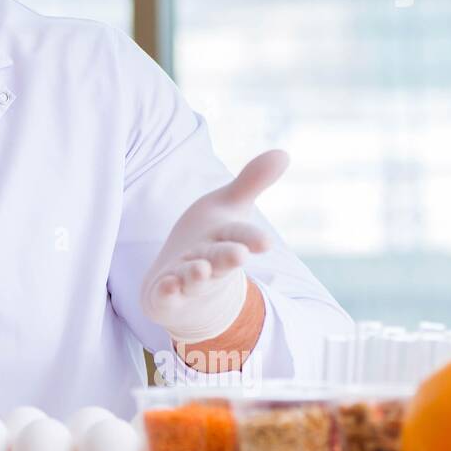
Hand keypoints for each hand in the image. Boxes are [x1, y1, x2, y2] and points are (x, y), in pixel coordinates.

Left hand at [140, 149, 288, 341]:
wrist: (188, 289)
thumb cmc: (210, 240)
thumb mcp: (228, 208)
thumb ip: (251, 182)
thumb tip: (284, 153)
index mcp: (226, 240)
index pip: (240, 237)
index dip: (251, 239)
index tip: (265, 242)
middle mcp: (210, 262)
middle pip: (220, 259)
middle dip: (228, 256)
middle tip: (239, 254)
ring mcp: (188, 282)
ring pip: (193, 278)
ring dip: (196, 274)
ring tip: (200, 268)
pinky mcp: (167, 297)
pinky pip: (166, 295)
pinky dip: (167, 291)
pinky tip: (166, 284)